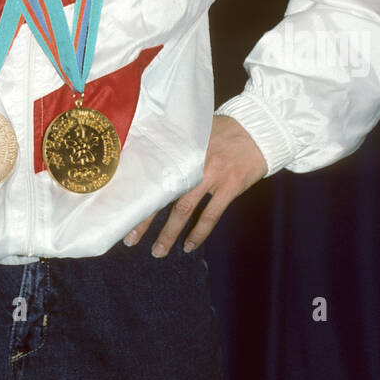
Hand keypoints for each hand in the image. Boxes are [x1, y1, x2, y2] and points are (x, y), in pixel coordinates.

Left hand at [124, 114, 267, 256]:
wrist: (258, 130)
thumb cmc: (223, 129)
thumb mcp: (195, 131)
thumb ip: (175, 146)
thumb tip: (149, 159)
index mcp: (180, 147)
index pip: (152, 172)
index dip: (136, 192)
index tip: (121, 209)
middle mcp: (192, 161)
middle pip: (163, 194)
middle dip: (145, 220)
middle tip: (130, 239)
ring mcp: (212, 175)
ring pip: (184, 209)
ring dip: (170, 233)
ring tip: (158, 251)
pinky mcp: (230, 186)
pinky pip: (211, 215)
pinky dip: (199, 232)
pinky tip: (189, 245)